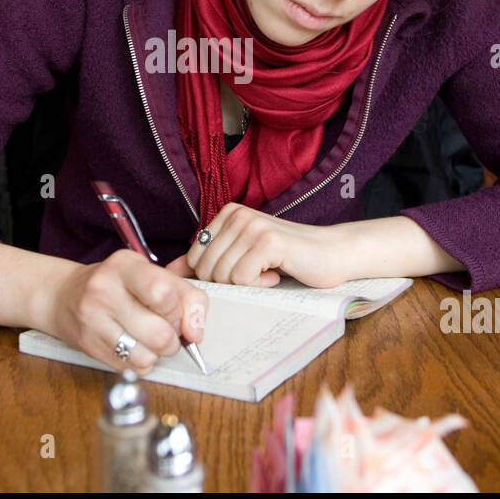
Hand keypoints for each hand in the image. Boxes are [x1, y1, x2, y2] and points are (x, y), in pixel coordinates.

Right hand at [51, 249, 207, 374]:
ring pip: (147, 357)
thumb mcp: (152, 274)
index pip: (163, 293)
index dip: (179, 310)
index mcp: (124, 266)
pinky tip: (132, 345)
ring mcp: (92, 320)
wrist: (64, 296)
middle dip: (173, 338)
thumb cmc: (117, 284)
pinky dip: (141, 361)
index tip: (176, 312)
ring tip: (148, 338)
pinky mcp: (88, 346)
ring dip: (157, 353)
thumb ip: (186, 297)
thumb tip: (196, 333)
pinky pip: (132, 368)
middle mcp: (103, 290)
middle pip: (160, 333)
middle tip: (165, 329)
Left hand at [163, 203, 346, 288]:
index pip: (194, 259)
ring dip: (248, 284)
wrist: (331, 254)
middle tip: (256, 273)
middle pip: (206, 269)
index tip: (240, 273)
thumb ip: (205, 261)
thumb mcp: (241, 256)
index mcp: (226, 214)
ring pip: (224, 276)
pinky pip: (243, 278)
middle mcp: (237, 214)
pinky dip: (260, 284)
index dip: (214, 277)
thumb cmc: (287, 258)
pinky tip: (277, 272)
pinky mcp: (268, 241)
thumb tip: (168, 272)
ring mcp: (252, 225)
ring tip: (268, 270)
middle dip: (230, 282)